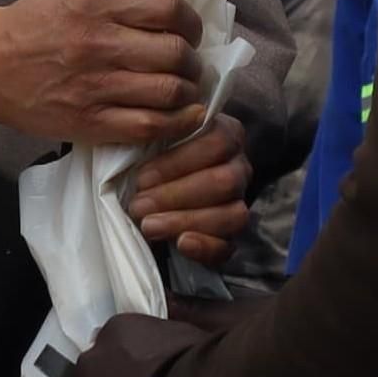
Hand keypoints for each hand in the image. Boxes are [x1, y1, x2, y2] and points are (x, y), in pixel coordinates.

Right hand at [0, 0, 206, 146]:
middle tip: (188, 65)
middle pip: (176, 53)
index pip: (169, 9)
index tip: (189, 32)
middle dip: (192, 61)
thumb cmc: (34, 26)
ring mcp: (95, 87)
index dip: (191, 22)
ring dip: (188, 92)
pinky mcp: (91, 122)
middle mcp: (98, 44)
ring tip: (183, 90)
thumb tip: (172, 14)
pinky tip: (182, 116)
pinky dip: (178, 123)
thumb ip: (120, 0)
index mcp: (96, 5)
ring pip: (170, 92)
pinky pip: (151, 126)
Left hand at [127, 115, 251, 266]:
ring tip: (149, 225)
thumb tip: (147, 130)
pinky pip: (228, 247)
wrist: (140, 191)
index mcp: (226, 135)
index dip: (178, 162)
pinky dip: (205, 247)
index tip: (142, 178)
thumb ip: (149, 128)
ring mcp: (238, 203)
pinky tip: (181, 243)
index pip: (218, 143)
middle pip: (226, 181)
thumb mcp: (144, 138)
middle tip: (139, 205)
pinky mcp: (229, 237)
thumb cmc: (143, 158)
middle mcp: (238, 167)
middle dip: (177, 196)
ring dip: (187, 221)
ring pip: (233, 215)